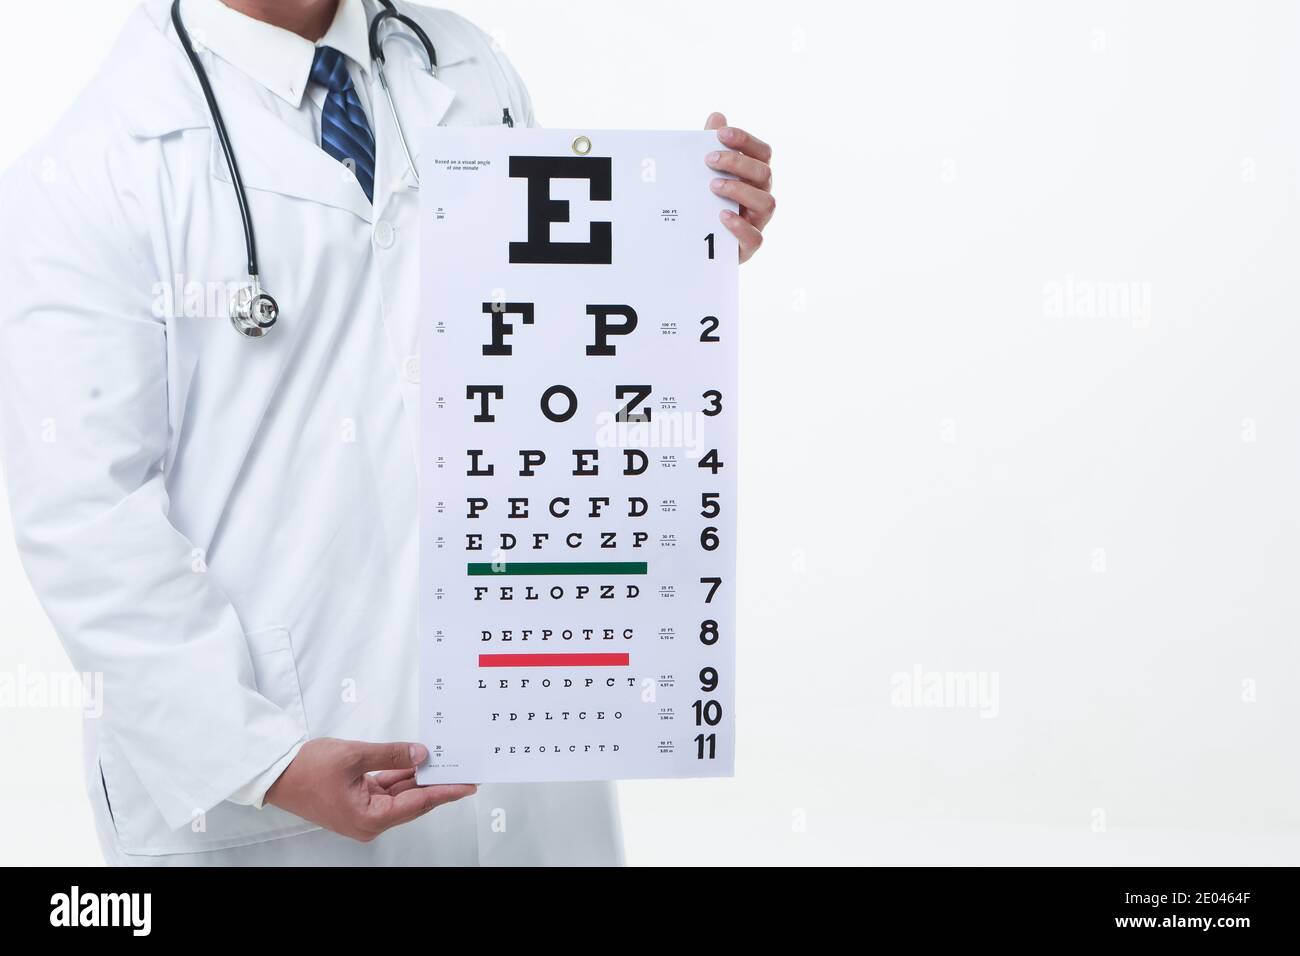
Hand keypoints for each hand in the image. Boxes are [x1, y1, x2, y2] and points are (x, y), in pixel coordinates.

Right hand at [264, 738, 474, 842]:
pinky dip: (400, 777)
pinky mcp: (357, 803)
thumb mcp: (355, 756)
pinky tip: (416, 764)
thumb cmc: (307, 769)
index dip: (445, 792)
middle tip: (463, 773)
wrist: (276, 773)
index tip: (467, 786)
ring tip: (445, 764)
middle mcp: (368, 822)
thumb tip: (421, 755)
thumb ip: (392, 755)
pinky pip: (386, 791)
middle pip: (412, 802)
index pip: (418, 803)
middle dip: (437, 785)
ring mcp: (363, 814)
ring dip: (419, 779)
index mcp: (369, 819)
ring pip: (400, 795)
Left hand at [704, 112, 774, 262]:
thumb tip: (717, 116)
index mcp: (755, 177)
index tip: (720, 133)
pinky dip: (740, 226)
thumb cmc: (707, 203)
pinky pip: (755, 238)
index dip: (745, 140)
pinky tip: (722, 216)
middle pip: (764, 174)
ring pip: (766, 202)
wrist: (697, 245)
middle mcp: (761, 196)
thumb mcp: (705, 175)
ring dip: (740, 190)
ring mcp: (758, 222)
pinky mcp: (749, 247)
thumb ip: (712, 148)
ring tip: (713, 186)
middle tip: (709, 159)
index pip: (762, 153)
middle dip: (738, 163)